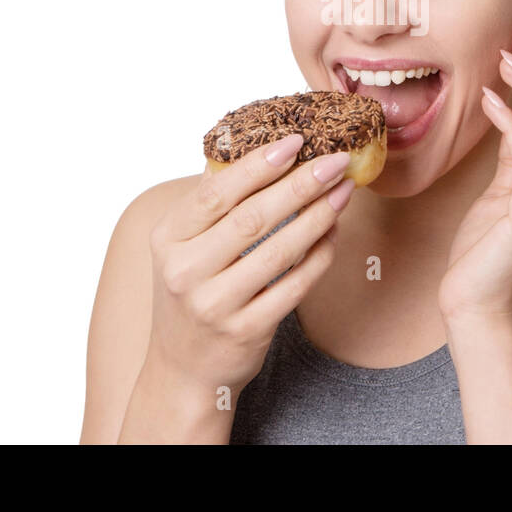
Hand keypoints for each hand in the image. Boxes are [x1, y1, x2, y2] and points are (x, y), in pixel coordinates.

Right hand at [145, 135, 355, 397]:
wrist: (184, 369)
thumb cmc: (192, 292)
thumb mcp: (184, 246)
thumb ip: (214, 202)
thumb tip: (260, 148)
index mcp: (168, 238)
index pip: (216, 192)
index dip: (257, 164)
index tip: (296, 142)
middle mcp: (185, 271)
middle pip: (252, 218)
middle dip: (300, 184)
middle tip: (335, 162)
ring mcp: (215, 305)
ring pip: (279, 251)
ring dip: (318, 216)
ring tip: (343, 192)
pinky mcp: (246, 331)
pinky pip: (295, 285)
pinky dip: (319, 256)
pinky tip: (333, 233)